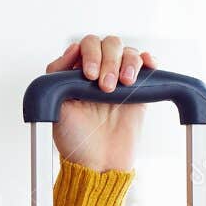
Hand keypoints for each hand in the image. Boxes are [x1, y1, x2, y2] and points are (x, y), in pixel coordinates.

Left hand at [44, 33, 152, 172]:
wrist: (99, 162)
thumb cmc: (75, 138)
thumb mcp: (57, 106)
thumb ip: (58, 76)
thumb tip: (72, 49)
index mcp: (77, 73)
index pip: (86, 45)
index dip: (89, 53)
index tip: (89, 75)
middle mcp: (99, 71)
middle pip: (109, 44)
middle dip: (109, 60)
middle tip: (106, 87)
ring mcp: (119, 79)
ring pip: (128, 52)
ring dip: (128, 62)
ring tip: (125, 84)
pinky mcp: (140, 89)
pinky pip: (147, 65)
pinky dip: (149, 60)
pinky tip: (148, 66)